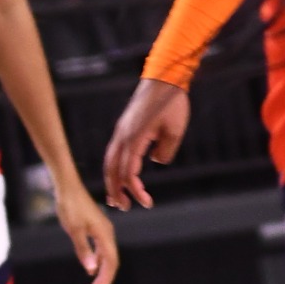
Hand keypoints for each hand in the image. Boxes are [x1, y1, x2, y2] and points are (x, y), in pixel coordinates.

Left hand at [54, 176, 118, 283]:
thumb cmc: (71, 206)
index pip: (111, 260)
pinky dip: (99, 260)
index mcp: (104, 232)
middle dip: (106, 278)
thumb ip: (83, 250)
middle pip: (112, 259)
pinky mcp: (96, 227)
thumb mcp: (74, 230)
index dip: (107, 278)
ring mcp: (102, 229)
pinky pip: (102, 248)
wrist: (68, 188)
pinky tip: (92, 267)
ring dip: (103, 270)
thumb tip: (90, 270)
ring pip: (107, 254)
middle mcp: (107, 231)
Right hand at [103, 78, 191, 211]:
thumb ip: (166, 151)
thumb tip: (155, 161)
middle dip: (116, 191)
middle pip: (112, 170)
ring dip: (112, 180)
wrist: (165, 76)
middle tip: (124, 207)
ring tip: (116, 197)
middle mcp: (123, 135)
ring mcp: (122, 129)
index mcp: (134, 138)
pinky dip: (114, 166)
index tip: (147, 203)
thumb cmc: (172, 101)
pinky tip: (121, 173)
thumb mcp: (175, 129)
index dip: (135, 191)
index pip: (128, 173)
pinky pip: (114, 151)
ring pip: (109, 161)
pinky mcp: (125, 125)